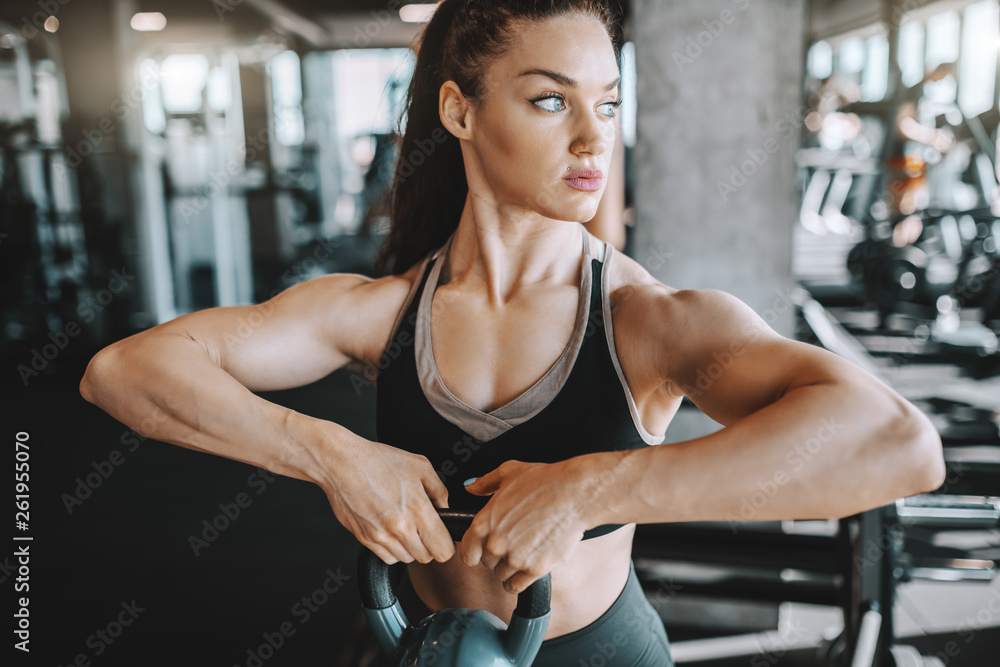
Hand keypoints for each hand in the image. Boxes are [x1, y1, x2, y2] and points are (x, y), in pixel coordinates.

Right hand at [316, 436, 455, 564]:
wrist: (342, 463)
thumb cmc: (378, 460)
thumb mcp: (420, 466)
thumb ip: (439, 490)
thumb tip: (445, 508)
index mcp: (418, 509)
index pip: (443, 549)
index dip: (446, 544)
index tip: (443, 536)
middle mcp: (400, 528)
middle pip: (426, 558)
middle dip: (429, 545)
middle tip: (423, 528)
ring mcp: (381, 536)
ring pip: (407, 559)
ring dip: (410, 547)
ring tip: (404, 525)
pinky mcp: (365, 539)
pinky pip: (387, 557)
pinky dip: (393, 549)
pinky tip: (390, 530)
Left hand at [459, 459, 597, 594]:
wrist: (574, 494)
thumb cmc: (544, 481)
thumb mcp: (509, 472)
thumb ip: (485, 482)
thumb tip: (471, 488)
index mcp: (484, 522)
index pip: (467, 553)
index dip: (474, 552)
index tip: (481, 552)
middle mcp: (496, 543)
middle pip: (487, 564)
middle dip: (498, 556)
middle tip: (514, 543)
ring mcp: (515, 558)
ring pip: (502, 576)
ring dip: (511, 568)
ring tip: (525, 551)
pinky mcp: (534, 569)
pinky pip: (516, 586)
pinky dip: (520, 581)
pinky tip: (527, 568)